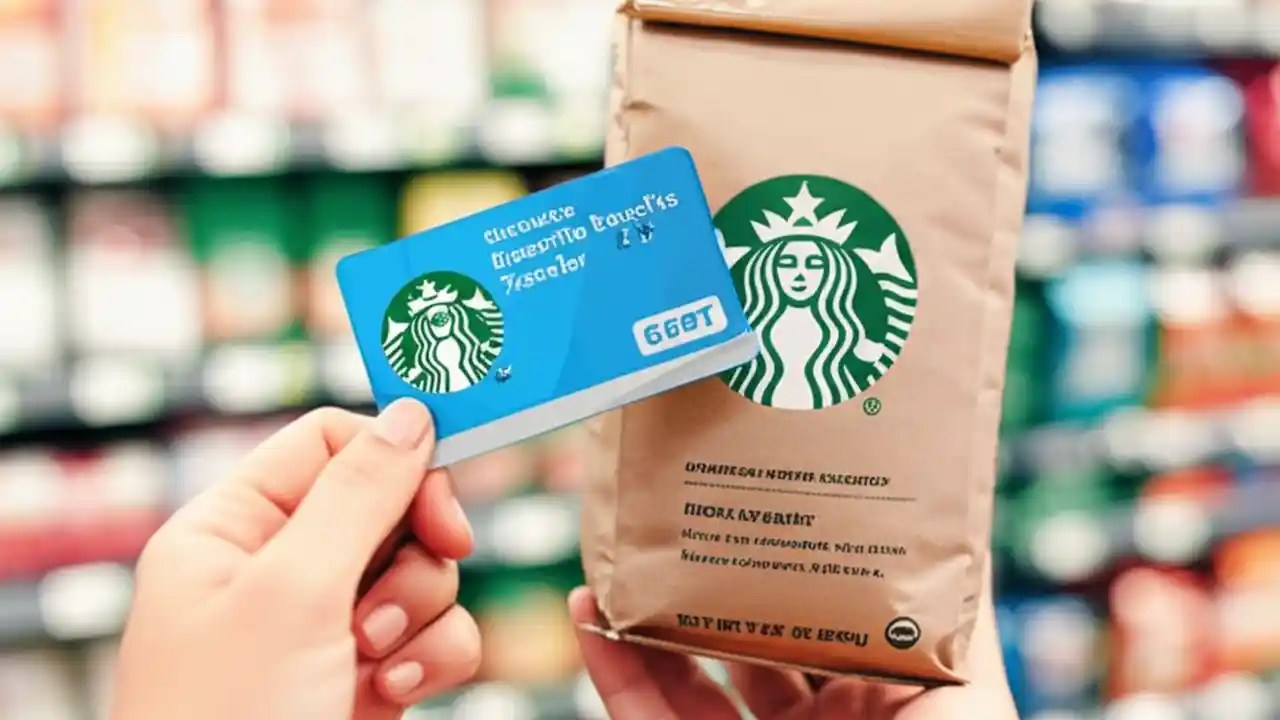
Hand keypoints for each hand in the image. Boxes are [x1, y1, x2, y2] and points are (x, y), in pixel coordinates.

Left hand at [112, 399, 480, 719]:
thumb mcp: (291, 592)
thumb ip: (359, 494)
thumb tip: (416, 414)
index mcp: (230, 528)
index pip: (329, 444)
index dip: (394, 458)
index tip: (441, 495)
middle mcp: (276, 570)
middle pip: (390, 504)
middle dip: (415, 546)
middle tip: (438, 557)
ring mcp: (325, 626)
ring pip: (422, 569)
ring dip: (422, 608)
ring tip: (377, 654)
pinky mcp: (368, 674)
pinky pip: (433, 631)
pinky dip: (434, 654)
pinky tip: (398, 688)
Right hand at [568, 566, 1016, 719]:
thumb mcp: (966, 696)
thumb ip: (956, 623)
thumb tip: (961, 534)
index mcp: (869, 701)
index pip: (813, 625)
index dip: (776, 572)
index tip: (747, 515)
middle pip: (736, 647)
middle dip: (699, 589)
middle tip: (667, 528)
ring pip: (678, 684)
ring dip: (638, 624)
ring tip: (612, 564)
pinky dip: (610, 672)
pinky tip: (589, 617)